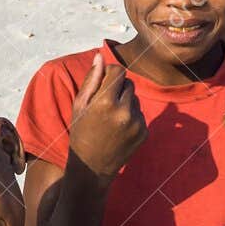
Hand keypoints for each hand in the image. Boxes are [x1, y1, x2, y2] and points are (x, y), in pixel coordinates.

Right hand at [69, 53, 145, 178]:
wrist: (92, 168)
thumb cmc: (81, 133)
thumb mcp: (80, 105)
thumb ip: (92, 79)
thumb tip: (100, 57)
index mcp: (105, 102)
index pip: (118, 70)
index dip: (110, 74)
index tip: (103, 83)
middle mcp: (124, 111)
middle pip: (129, 83)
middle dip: (118, 89)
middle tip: (105, 105)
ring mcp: (137, 123)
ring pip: (136, 98)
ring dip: (126, 103)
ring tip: (111, 120)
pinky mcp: (144, 132)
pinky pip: (140, 113)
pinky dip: (131, 117)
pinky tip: (119, 130)